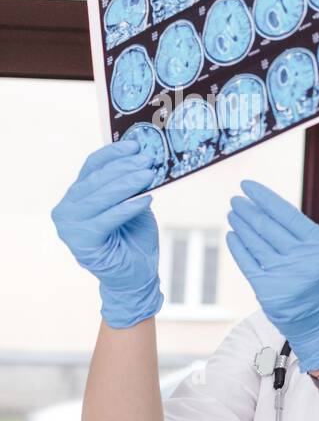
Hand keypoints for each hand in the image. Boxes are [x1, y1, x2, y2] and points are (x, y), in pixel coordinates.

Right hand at [51, 137, 163, 328]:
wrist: (135, 276)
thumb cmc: (133, 239)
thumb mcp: (133, 205)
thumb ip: (130, 186)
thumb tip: (142, 158)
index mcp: (76, 196)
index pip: (91, 167)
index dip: (113, 154)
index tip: (135, 144)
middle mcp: (67, 209)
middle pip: (95, 180)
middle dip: (124, 167)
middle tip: (147, 160)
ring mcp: (70, 226)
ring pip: (100, 197)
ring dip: (127, 184)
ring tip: (149, 174)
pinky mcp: (81, 242)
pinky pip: (107, 219)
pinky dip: (127, 207)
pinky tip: (146, 199)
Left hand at [225, 180, 318, 373]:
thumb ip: (300, 235)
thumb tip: (267, 208)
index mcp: (318, 245)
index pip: (286, 213)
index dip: (264, 197)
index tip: (248, 186)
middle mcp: (302, 258)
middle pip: (267, 226)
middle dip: (248, 209)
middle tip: (236, 200)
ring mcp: (283, 275)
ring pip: (254, 242)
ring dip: (240, 224)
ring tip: (233, 213)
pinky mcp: (267, 290)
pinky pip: (247, 262)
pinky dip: (238, 247)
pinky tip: (232, 235)